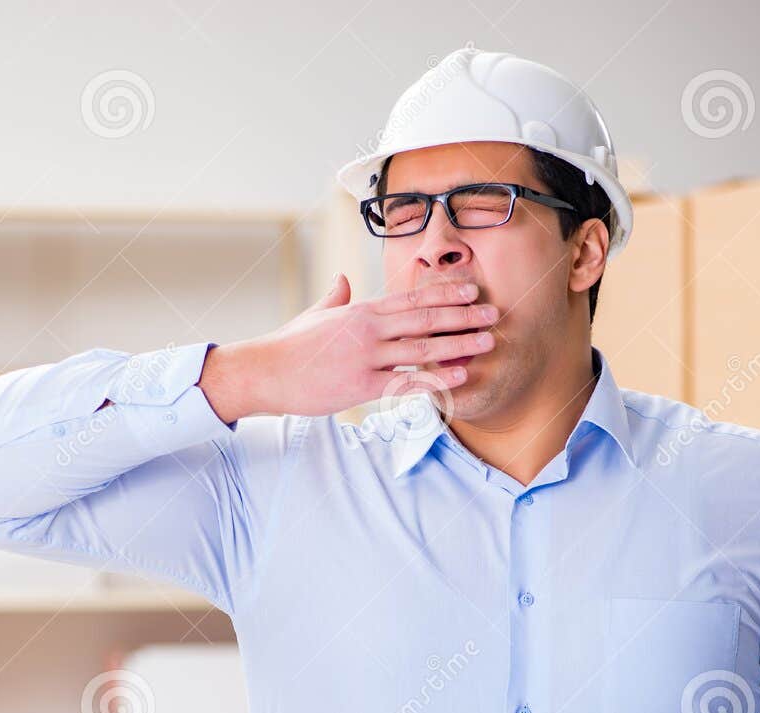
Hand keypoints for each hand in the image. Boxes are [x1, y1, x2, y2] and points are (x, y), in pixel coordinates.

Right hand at [198, 273, 498, 422]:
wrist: (266, 372)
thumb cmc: (289, 346)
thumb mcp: (315, 315)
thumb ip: (335, 297)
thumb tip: (344, 281)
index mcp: (361, 310)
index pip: (411, 299)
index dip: (444, 294)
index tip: (471, 291)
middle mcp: (368, 329)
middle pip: (425, 319)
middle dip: (462, 316)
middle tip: (493, 312)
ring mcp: (367, 357)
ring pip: (422, 348)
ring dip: (459, 344)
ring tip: (487, 341)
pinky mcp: (362, 385)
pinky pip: (407, 382)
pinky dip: (435, 379)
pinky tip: (459, 376)